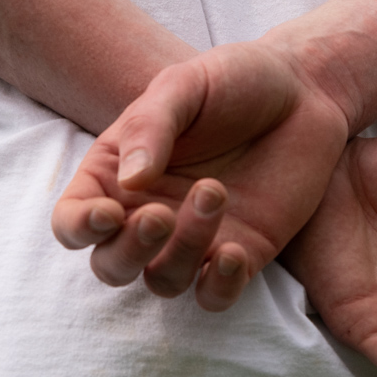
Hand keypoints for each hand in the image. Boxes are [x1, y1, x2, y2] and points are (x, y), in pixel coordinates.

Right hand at [52, 40, 349, 310]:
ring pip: (162, 281)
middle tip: (161, 214)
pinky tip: (236, 253)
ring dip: (185, 250)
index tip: (110, 212)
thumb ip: (150, 126)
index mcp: (116, 174)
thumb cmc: (232, 79)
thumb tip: (129, 182)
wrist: (303, 90)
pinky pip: (214, 296)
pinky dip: (218, 287)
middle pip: (111, 266)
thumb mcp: (184, 84)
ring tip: (217, 191)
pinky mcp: (240, 254)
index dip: (80, 228)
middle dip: (129, 251)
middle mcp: (147, 213)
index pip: (73, 221)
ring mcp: (193, 239)